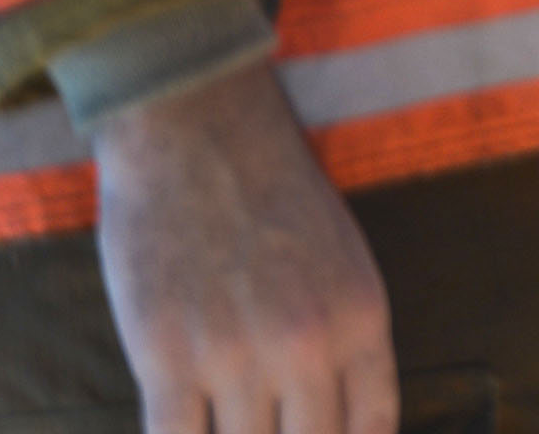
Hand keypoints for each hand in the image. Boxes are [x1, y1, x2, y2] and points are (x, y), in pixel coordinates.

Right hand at [94, 58, 396, 433]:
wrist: (198, 135)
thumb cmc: (271, 196)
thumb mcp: (343, 260)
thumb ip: (346, 338)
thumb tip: (337, 415)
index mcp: (362, 317)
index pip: (372, 425)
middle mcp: (308, 344)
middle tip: (268, 430)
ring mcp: (236, 355)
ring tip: (227, 426)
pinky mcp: (166, 358)